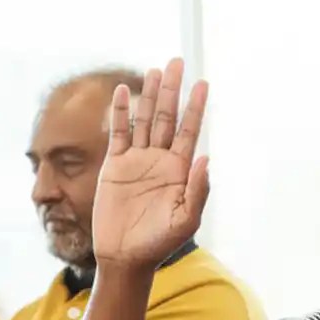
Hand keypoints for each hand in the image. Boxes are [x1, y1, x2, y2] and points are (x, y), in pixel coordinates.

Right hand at [92, 58, 209, 268]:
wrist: (125, 257)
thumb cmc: (159, 243)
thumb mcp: (185, 220)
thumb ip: (197, 190)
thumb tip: (206, 158)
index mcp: (180, 169)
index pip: (190, 130)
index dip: (196, 107)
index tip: (203, 83)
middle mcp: (160, 159)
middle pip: (168, 117)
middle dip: (173, 90)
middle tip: (178, 61)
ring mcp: (136, 160)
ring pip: (144, 120)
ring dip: (149, 95)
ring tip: (156, 70)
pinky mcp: (114, 166)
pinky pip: (118, 134)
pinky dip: (119, 113)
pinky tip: (121, 92)